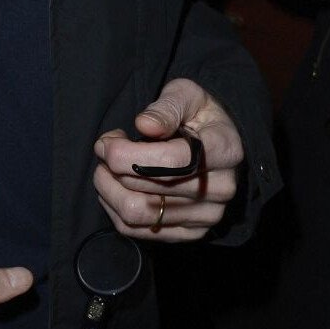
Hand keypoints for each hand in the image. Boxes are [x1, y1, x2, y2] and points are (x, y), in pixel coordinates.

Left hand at [93, 79, 242, 242]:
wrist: (217, 144)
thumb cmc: (197, 114)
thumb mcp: (185, 95)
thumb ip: (165, 107)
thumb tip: (144, 124)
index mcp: (225, 149)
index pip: (172, 161)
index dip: (128, 154)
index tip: (106, 142)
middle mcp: (221, 188)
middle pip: (149, 188)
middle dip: (112, 167)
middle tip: (104, 147)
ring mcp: (208, 215)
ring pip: (139, 213)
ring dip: (108, 189)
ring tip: (106, 167)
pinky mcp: (192, 233)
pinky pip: (138, 230)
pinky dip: (114, 209)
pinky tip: (113, 186)